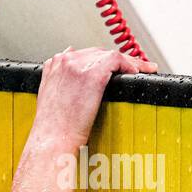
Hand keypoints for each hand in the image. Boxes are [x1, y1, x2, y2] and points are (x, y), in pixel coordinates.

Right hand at [33, 46, 157, 148]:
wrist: (53, 138)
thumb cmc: (53, 127)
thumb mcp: (49, 99)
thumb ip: (61, 83)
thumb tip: (76, 80)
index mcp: (53, 66)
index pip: (82, 55)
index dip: (100, 60)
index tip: (112, 68)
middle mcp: (64, 61)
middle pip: (97, 53)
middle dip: (116, 60)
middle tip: (132, 68)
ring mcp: (78, 65)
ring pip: (110, 55)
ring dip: (129, 62)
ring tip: (142, 70)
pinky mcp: (93, 73)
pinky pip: (118, 60)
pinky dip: (131, 64)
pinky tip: (137, 73)